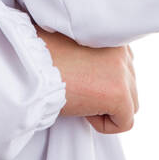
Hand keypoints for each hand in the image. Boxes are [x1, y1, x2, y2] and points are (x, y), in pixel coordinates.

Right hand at [31, 19, 137, 134]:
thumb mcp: (69, 44)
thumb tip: (93, 69)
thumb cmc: (38, 56)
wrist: (28, 66)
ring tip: (79, 98)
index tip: (76, 78)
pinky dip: (103, 124)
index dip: (99, 79)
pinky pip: (124, 122)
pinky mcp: (120, 94)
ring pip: (130, 105)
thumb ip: (90, 50)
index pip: (121, 66)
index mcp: (111, 35)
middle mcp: (123, 50)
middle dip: (106, 95)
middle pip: (129, 86)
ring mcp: (123, 72)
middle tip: (76, 89)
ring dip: (106, 108)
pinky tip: (81, 109)